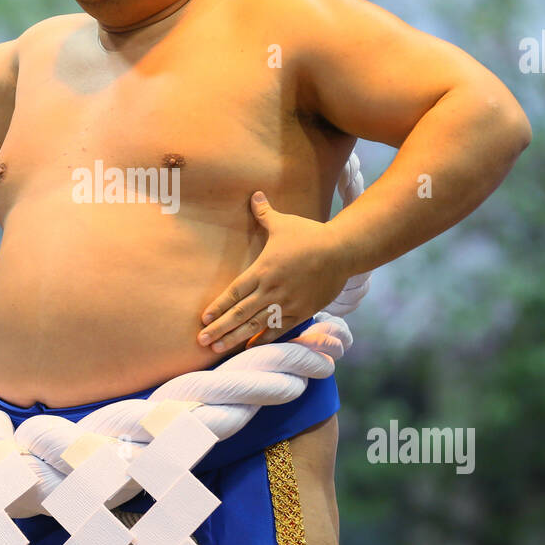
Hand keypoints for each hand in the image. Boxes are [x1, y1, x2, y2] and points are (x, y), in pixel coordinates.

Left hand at [197, 191, 349, 352]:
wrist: (342, 251)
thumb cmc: (310, 235)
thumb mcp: (284, 223)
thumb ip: (265, 214)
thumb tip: (254, 195)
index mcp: (263, 270)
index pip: (234, 292)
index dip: (218, 307)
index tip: (204, 319)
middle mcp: (271, 289)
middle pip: (240, 313)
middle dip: (220, 329)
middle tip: (202, 341)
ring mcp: (286, 303)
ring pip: (256, 325)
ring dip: (236, 338)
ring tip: (219, 349)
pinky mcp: (302, 311)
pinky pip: (279, 329)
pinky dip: (264, 339)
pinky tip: (251, 348)